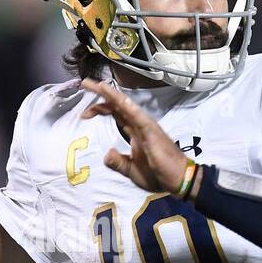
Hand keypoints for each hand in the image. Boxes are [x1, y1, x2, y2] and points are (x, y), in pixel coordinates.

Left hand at [81, 80, 191, 194]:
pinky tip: (115, 96)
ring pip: (125, 105)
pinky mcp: (150, 131)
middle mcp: (139, 124)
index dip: (100, 109)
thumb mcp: (131, 170)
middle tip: (85, 83)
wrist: (178, 180)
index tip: (83, 114)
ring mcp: (145, 126)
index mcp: (135, 131)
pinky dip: (125, 104)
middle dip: (101, 93)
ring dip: (111, 94)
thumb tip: (106, 153)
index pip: (115, 113)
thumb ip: (117, 162)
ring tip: (97, 84)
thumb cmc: (158, 174)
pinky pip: (135, 115)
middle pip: (117, 104)